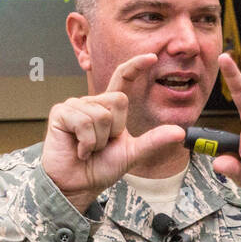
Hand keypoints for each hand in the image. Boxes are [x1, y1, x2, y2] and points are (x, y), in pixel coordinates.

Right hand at [41, 53, 185, 213]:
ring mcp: (75, 105)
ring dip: (100, 140)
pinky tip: (79, 150)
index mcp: (109, 109)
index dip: (135, 66)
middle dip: (115, 130)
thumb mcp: (132, 154)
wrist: (77, 184)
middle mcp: (92, 102)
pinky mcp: (61, 113)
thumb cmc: (100, 168)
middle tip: (102, 145)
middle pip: (118, 100)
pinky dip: (87, 142)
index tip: (152, 57)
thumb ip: (154, 141)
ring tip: (89, 149)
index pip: (122, 79)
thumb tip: (179, 132)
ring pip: (102, 114)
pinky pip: (84, 121)